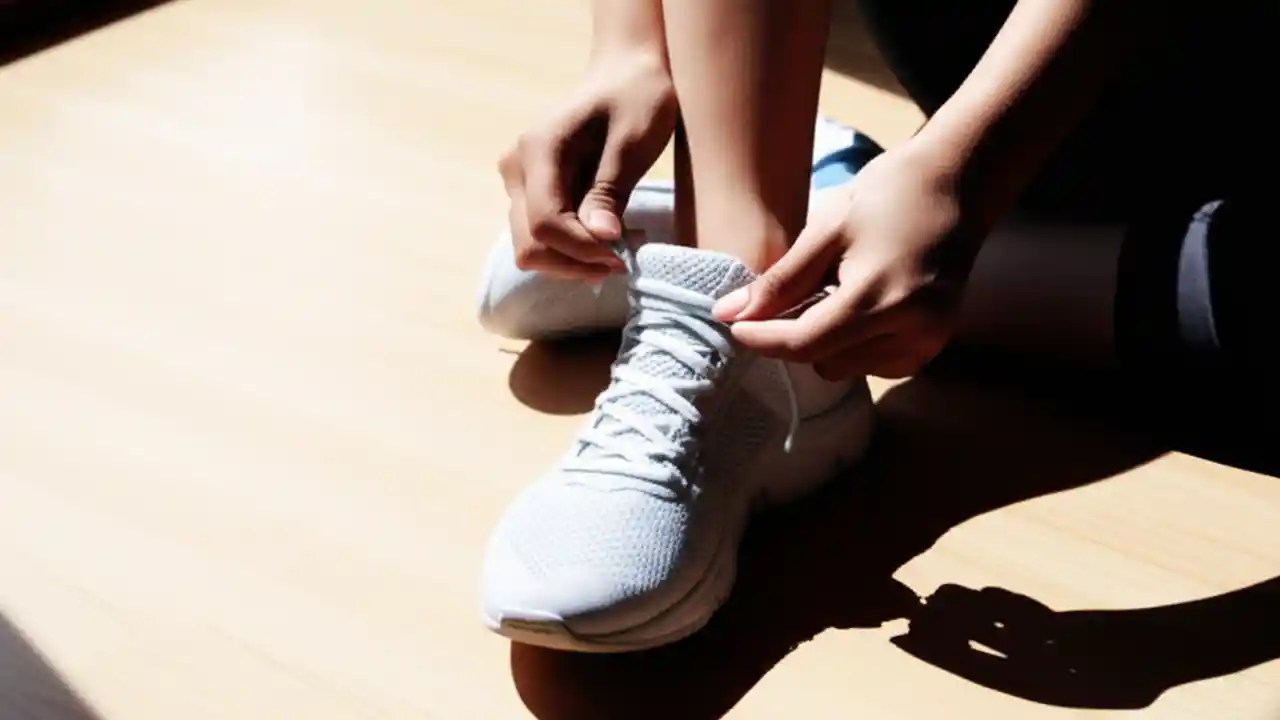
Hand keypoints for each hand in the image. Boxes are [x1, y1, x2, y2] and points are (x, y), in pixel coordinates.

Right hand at [498, 53, 676, 279]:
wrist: (625, 74)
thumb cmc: (636, 99)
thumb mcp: (634, 141)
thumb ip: (610, 190)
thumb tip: (599, 238)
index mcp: (539, 150)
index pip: (545, 223)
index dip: (582, 250)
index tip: (622, 255)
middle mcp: (517, 169)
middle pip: (529, 244)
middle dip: (574, 262)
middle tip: (621, 260)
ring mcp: (518, 182)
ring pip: (531, 248)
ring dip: (573, 261)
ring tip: (617, 249)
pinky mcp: (530, 193)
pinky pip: (542, 237)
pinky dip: (571, 249)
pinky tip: (605, 238)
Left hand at [713, 147, 981, 378]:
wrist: (959, 182)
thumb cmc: (889, 194)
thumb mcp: (827, 229)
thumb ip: (780, 281)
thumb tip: (727, 315)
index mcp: (881, 298)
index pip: (805, 343)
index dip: (762, 338)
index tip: (731, 325)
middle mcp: (912, 331)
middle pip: (823, 361)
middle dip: (795, 335)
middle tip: (792, 294)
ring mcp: (928, 343)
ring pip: (845, 368)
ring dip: (824, 342)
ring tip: (832, 292)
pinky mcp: (933, 346)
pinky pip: (872, 365)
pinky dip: (852, 345)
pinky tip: (856, 306)